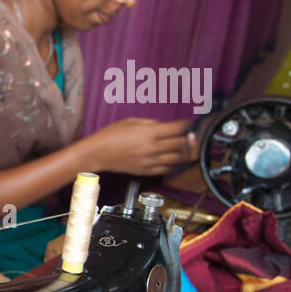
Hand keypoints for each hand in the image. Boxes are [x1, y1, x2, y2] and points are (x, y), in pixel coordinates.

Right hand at [84, 117, 198, 176]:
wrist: (97, 153)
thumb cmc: (110, 136)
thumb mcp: (131, 121)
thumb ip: (151, 124)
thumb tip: (165, 126)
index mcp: (149, 133)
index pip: (177, 129)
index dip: (187, 125)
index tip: (189, 123)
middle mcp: (152, 148)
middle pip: (181, 144)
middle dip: (190, 138)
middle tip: (193, 135)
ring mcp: (150, 161)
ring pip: (178, 159)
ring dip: (186, 153)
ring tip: (190, 149)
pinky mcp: (146, 170)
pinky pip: (167, 169)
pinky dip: (175, 164)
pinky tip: (177, 159)